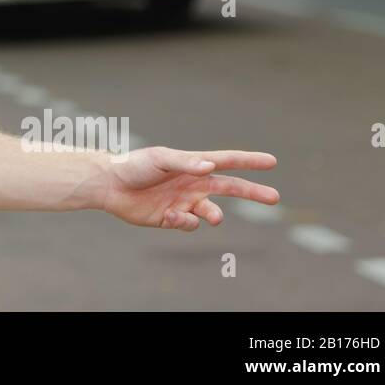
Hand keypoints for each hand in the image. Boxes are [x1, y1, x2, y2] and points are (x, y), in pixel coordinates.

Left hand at [100, 147, 279, 229]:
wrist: (109, 186)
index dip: (249, 161)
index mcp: (193, 165)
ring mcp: (184, 201)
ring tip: (213, 217)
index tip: (272, 161)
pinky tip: (167, 215)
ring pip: (211, 213)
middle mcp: (193, 183)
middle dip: (253, 193)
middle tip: (274, 198)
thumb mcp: (160, 159)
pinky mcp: (172, 218)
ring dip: (215, 216)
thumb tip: (211, 166)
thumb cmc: (134, 166)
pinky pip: (188, 224)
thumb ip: (186, 163)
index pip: (227, 161)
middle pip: (230, 188)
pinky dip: (183, 222)